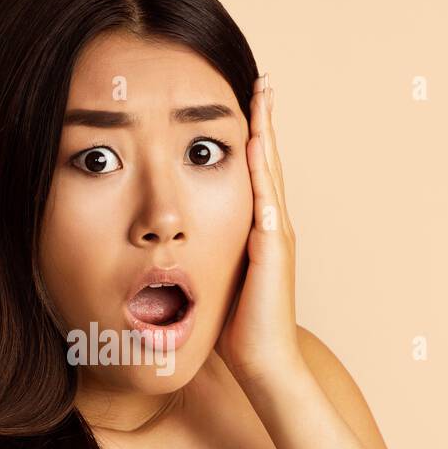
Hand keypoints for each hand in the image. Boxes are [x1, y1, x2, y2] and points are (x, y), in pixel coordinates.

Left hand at [216, 73, 304, 387]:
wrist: (263, 364)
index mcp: (258, 233)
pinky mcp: (273, 249)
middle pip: (269, 163)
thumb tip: (170, 250)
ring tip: (263, 97)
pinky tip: (255, 144)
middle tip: (262, 83)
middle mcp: (272, 228)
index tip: (243, 107)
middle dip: (264, 123)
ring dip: (267, 133)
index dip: (250, 141)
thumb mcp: (213, 283)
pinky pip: (267, 200)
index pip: (255, 176)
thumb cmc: (236, 331)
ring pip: (272, 173)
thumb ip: (202, 259)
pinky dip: (264, 170)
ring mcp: (277, 236)